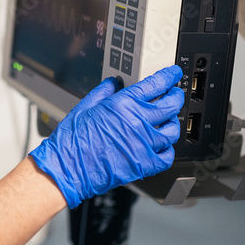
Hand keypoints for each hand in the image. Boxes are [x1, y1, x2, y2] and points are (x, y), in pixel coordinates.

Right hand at [30, 65, 183, 207]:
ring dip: (173, 123)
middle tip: (175, 95)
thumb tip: (113, 84)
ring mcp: (143, 144)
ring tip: (169, 121)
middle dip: (176, 97)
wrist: (68, 168)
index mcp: (122, 104)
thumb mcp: (85, 106)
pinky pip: (168, 156)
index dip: (169, 77)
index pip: (155, 85)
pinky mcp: (144, 165)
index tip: (173, 75)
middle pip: (170, 105)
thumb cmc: (72, 140)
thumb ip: (103, 92)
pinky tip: (163, 146)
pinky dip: (168, 150)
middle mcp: (137, 122)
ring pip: (172, 130)